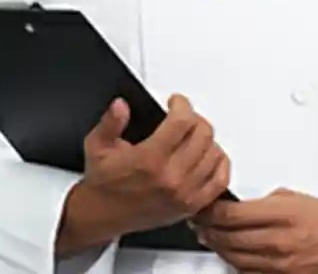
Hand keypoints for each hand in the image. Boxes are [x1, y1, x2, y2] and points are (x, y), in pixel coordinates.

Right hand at [57, 94, 230, 254]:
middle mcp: (171, 178)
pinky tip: (208, 156)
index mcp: (149, 160)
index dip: (182, 105)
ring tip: (192, 136)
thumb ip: (110, 122)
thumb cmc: (103, 183)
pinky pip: (220, 180)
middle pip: (203, 134)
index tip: (176, 103)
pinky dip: (219, 164)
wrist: (103, 215)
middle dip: (194, 118)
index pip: (182, 121)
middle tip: (183, 118)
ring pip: (215, 154)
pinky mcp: (191, 206)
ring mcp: (184, 194)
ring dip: (206, 139)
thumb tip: (121, 105)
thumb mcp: (97, 146)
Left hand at [193, 189, 317, 272]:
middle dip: (207, 229)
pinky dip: (234, 263)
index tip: (203, 207)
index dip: (210, 211)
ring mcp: (281, 263)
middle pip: (228, 237)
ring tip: (209, 237)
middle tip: (199, 222)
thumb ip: (262, 202)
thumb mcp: (291, 197)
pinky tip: (229, 253)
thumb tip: (236, 205)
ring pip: (234, 257)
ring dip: (217, 247)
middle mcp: (279, 240)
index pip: (232, 214)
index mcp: (280, 215)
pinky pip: (249, 272)